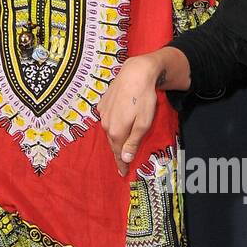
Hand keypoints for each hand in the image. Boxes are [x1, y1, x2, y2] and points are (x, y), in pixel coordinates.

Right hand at [98, 55, 162, 176]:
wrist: (135, 73)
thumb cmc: (143, 99)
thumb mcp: (143, 124)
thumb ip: (133, 142)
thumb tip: (125, 159)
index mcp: (117, 132)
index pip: (118, 154)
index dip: (121, 164)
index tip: (123, 173)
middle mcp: (106, 125)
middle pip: (113, 143)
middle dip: (118, 154)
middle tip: (122, 164)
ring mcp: (103, 113)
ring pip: (109, 131)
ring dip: (114, 139)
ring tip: (119, 146)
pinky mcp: (102, 103)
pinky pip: (107, 119)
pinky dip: (111, 125)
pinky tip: (116, 124)